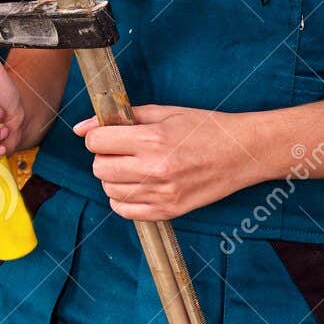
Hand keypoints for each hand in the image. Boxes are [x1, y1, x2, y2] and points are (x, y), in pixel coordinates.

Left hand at [76, 104, 254, 220]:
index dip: (98, 136)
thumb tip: (81, 128)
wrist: (241, 152)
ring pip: (109, 191)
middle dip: (104, 157)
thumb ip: (120, 119)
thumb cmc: (204, 127)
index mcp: (152, 140)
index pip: (97, 142)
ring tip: (133, 167)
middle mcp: (155, 170)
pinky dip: (124, 199)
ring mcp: (162, 194)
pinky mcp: (169, 211)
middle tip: (122, 150)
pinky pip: (125, 211)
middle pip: (99, 169)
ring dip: (114, 178)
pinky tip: (138, 185)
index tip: (109, 135)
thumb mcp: (163, 112)